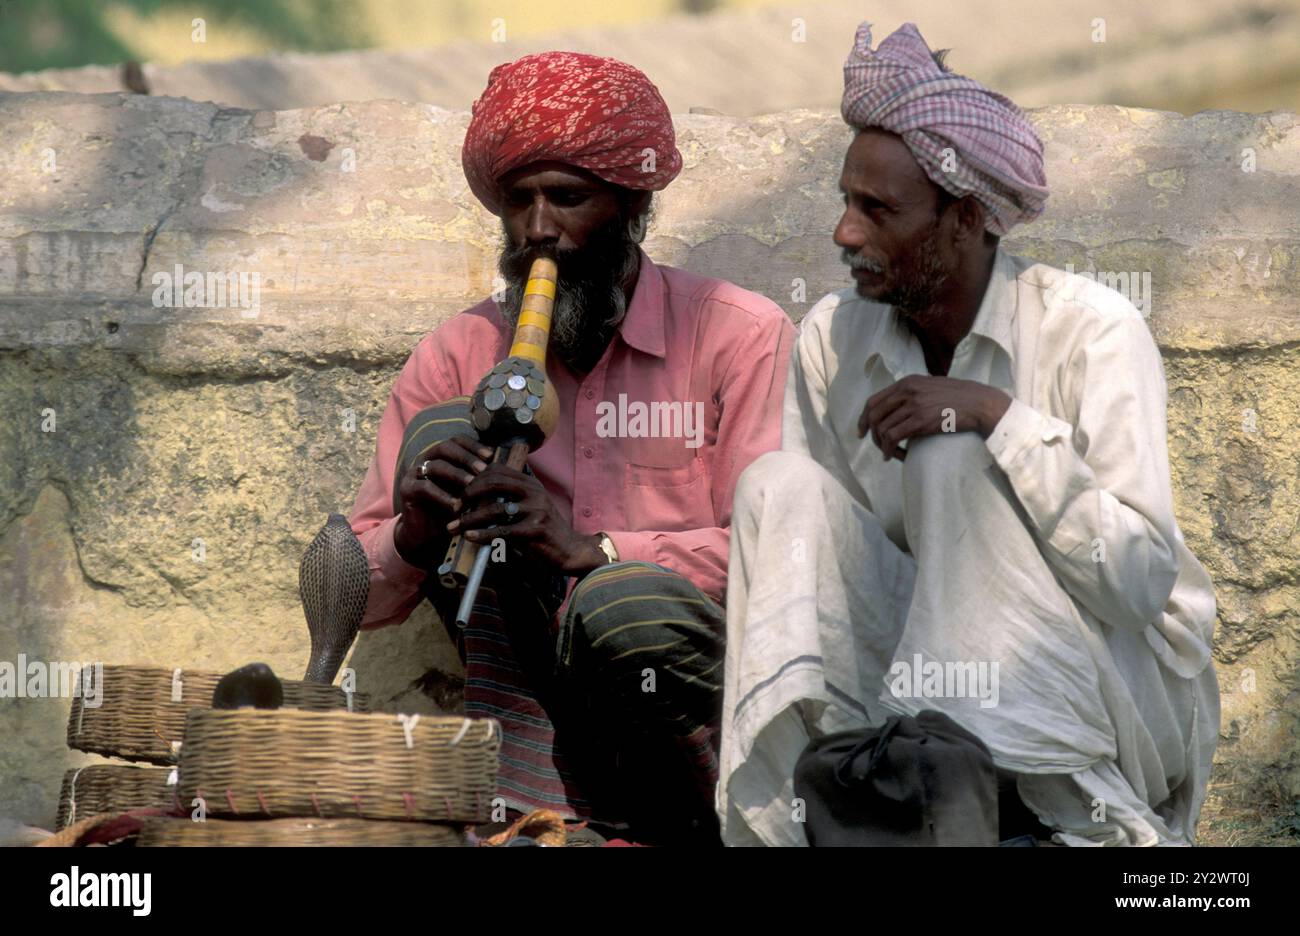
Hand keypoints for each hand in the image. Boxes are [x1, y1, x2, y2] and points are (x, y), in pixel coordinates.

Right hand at [393, 435, 490, 565]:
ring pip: (436, 466)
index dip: (473, 445)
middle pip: (445, 447)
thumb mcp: (466, 491)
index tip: (490, 455)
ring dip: (456, 474)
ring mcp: (414, 473)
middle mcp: (426, 459)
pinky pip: (425, 488)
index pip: (457, 441)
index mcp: (441, 455)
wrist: (426, 532)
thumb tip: (503, 469)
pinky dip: (442, 496)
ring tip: (472, 485)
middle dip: (466, 457)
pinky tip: (456, 505)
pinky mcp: (407, 489)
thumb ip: (478, 479)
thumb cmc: (451, 508)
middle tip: (483, 469)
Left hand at [448, 464, 606, 576]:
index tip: (460, 492)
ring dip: (469, 519)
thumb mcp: (531, 506)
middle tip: (454, 507)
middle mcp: (534, 492)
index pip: (497, 470)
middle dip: (469, 494)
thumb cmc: (545, 530)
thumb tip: (476, 496)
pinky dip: (483, 534)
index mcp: (531, 483)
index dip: (475, 478)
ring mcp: (536, 510)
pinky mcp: (536, 530)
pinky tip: (470, 536)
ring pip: (495, 509)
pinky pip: (503, 531)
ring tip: (454, 527)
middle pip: (494, 483)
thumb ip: (510, 498)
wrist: (571, 550)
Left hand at [858, 375, 1010, 460]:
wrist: (979, 403)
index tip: (862, 432)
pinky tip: (896, 457)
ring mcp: (913, 405)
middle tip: (879, 447)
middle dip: (871, 435)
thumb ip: (913, 393)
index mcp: (907, 382)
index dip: (864, 418)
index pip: (873, 400)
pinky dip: (890, 450)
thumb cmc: (959, 398)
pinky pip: (894, 438)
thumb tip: (897, 408)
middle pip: (874, 415)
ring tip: (892, 454)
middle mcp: (906, 391)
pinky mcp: (921, 421)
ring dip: (884, 446)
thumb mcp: (931, 386)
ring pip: (882, 429)